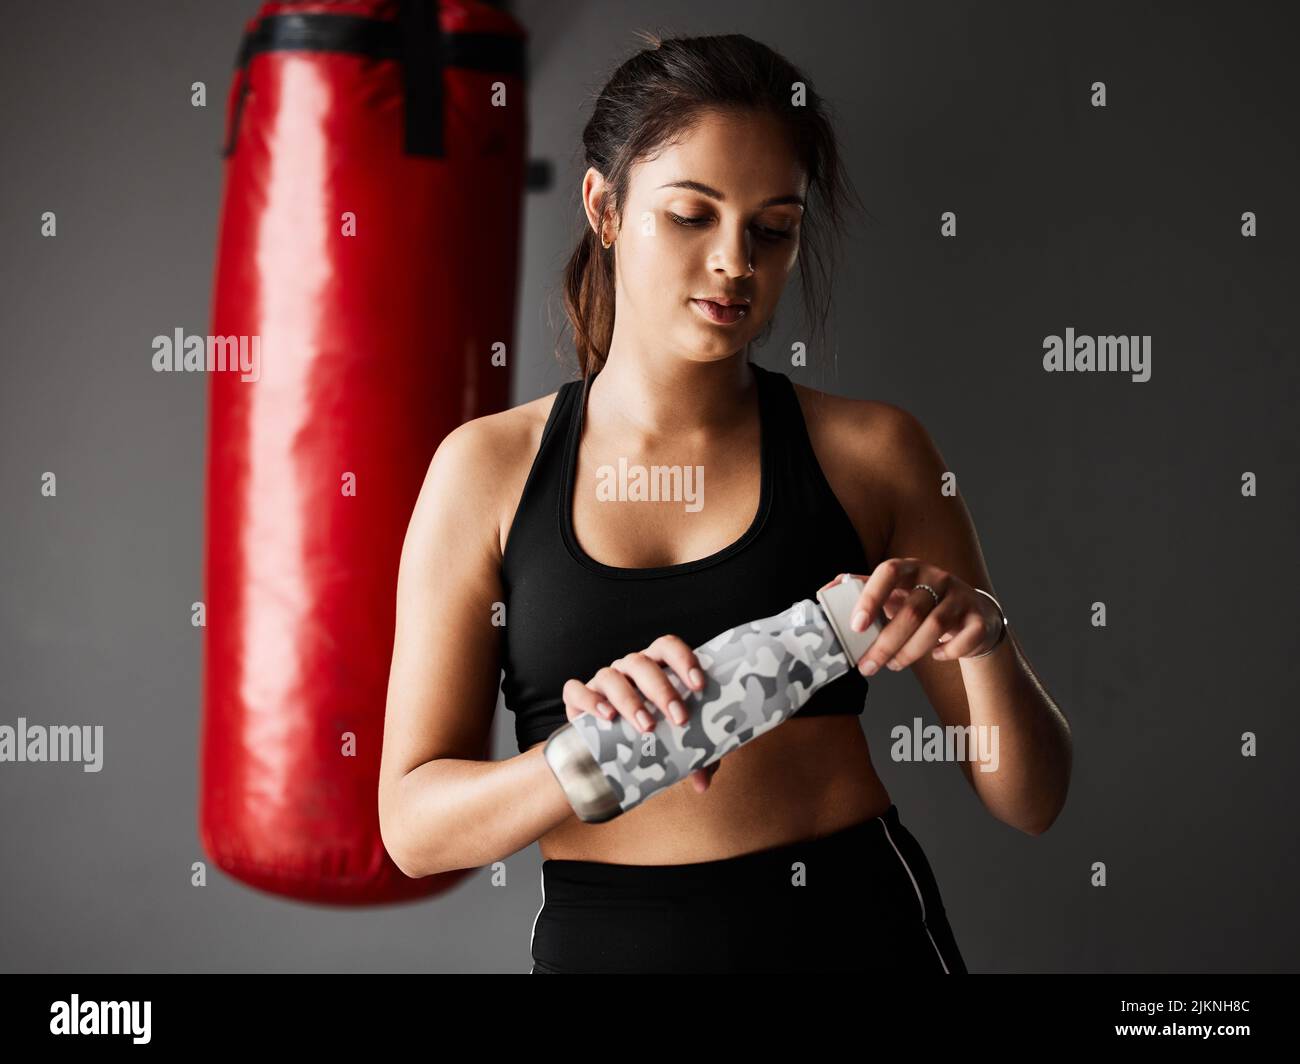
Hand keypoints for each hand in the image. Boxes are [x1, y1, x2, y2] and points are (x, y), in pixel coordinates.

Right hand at [561, 635, 720, 792]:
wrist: (602, 752)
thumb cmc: (647, 737)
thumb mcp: (673, 744)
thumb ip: (693, 758)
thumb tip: (703, 783)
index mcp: (655, 667)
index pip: (667, 647)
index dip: (684, 660)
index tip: (699, 685)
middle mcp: (628, 669)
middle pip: (642, 663)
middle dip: (663, 690)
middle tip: (679, 718)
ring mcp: (601, 681)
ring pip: (612, 676)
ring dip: (631, 700)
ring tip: (646, 726)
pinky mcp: (577, 697)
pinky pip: (576, 690)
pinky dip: (590, 701)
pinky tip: (606, 717)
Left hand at [820, 560, 1003, 673]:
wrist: (972, 614)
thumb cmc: (921, 604)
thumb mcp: (894, 593)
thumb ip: (863, 590)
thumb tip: (824, 592)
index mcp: (910, 568)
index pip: (889, 571)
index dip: (872, 597)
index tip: (856, 626)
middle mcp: (937, 577)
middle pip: (911, 611)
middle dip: (885, 643)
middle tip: (868, 666)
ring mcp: (961, 596)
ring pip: (934, 628)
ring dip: (909, 653)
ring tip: (893, 664)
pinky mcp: (979, 618)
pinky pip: (964, 640)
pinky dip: (947, 653)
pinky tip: (935, 656)